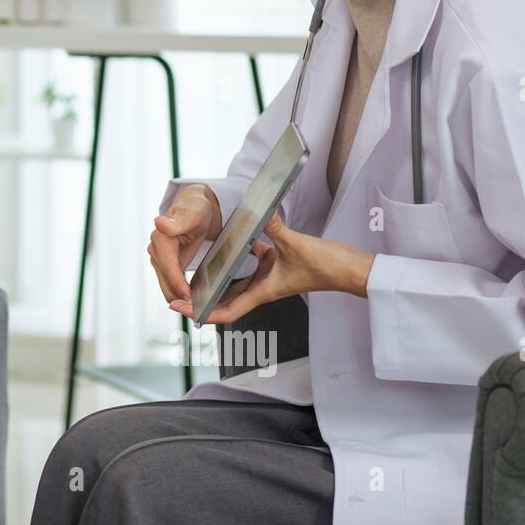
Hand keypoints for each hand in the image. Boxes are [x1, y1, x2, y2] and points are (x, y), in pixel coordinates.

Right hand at [149, 184, 218, 304]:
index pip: (167, 264)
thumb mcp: (193, 212)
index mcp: (161, 236)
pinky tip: (191, 301)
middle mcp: (156, 248)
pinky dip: (178, 292)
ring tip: (194, 310)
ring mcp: (159, 257)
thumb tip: (159, 222)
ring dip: (177, 297)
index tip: (188, 295)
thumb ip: (178, 221)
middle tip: (195, 309)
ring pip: (165, 283)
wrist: (195, 207)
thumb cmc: (196, 208)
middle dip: (177, 294)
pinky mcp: (165, 264)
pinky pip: (169, 282)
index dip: (176, 281)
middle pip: (164, 278)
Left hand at [167, 212, 375, 323]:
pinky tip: (226, 245)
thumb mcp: (296, 244)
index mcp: (263, 290)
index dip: (202, 312)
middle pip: (224, 301)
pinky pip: (248, 266)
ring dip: (213, 284)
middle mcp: (262, 287)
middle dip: (200, 301)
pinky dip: (234, 261)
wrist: (350, 267)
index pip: (227, 311)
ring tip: (191, 276)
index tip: (181, 308)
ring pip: (234, 286)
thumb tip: (256, 211)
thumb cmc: (327, 265)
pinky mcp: (275, 265)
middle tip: (175, 295)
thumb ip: (273, 228)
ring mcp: (268, 278)